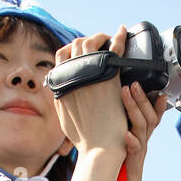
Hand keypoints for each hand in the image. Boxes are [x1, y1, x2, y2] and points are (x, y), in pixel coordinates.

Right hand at [52, 28, 128, 158]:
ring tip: (109, 38)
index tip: (82, 51)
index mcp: (62, 83)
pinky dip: (119, 36)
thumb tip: (57, 89)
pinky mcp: (110, 77)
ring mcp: (92, 75)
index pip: (63, 54)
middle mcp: (74, 75)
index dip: (72, 49)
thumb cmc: (85, 138)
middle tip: (99, 43)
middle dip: (87, 40)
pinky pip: (115, 49)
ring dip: (101, 36)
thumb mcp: (63, 117)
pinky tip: (123, 31)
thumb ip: (60, 99)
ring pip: (93, 41)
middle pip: (77, 44)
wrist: (100, 148)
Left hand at [122, 80, 164, 180]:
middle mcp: (142, 144)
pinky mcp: (134, 166)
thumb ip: (118, 134)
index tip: (158, 88)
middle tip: (133, 83)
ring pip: (143, 128)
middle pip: (148, 118)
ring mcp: (139, 154)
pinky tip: (127, 135)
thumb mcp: (120, 149)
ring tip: (127, 93)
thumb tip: (108, 118)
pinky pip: (135, 152)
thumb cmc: (119, 175)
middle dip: (141, 98)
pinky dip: (132, 142)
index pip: (152, 117)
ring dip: (135, 110)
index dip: (156, 103)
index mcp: (140, 139)